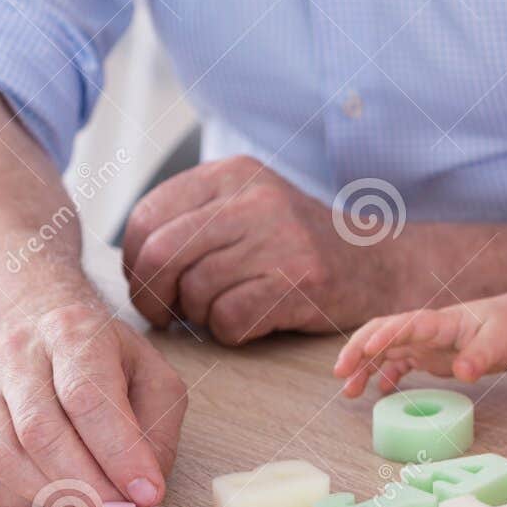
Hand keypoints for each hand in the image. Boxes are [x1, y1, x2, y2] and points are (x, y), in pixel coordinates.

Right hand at [0, 293, 186, 506]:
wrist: (41, 323)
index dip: (118, 453)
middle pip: (42, 432)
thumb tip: (144, 487)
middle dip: (86, 484)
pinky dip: (25, 497)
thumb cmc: (104, 355)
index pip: (88, 398)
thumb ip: (158, 428)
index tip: (144, 492)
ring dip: (56, 495)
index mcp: (75, 333)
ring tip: (93, 501)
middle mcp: (21, 356)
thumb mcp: (152, 374)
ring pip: (7, 457)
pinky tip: (58, 492)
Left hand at [123, 157, 398, 343]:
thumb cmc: (295, 245)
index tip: (148, 285)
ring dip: (196, 316)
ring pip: (194, 290)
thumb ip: (192, 218)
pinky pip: (230, 319)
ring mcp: (281, 236)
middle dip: (151, 295)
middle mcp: (255, 198)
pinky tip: (247, 323)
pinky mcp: (300, 279)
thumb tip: (129, 258)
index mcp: (232, 174)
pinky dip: (229, 332)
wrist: (377, 264)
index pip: (148, 216)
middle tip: (164, 314)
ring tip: (217, 313)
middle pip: (162, 253)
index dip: (134, 262)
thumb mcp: (245, 206)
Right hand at [334, 297, 506, 396]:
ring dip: (364, 367)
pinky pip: (399, 363)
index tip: (366, 350)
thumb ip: (480, 357)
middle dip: (358, 350)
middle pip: (383, 333)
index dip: (385, 335)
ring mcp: (425, 342)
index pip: (406, 324)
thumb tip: (463, 371)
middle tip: (339, 373)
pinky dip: (385, 376)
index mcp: (441, 322)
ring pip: (385, 350)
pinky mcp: (429, 355)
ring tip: (348, 391)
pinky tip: (378, 394)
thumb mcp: (500, 344)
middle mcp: (426, 330)